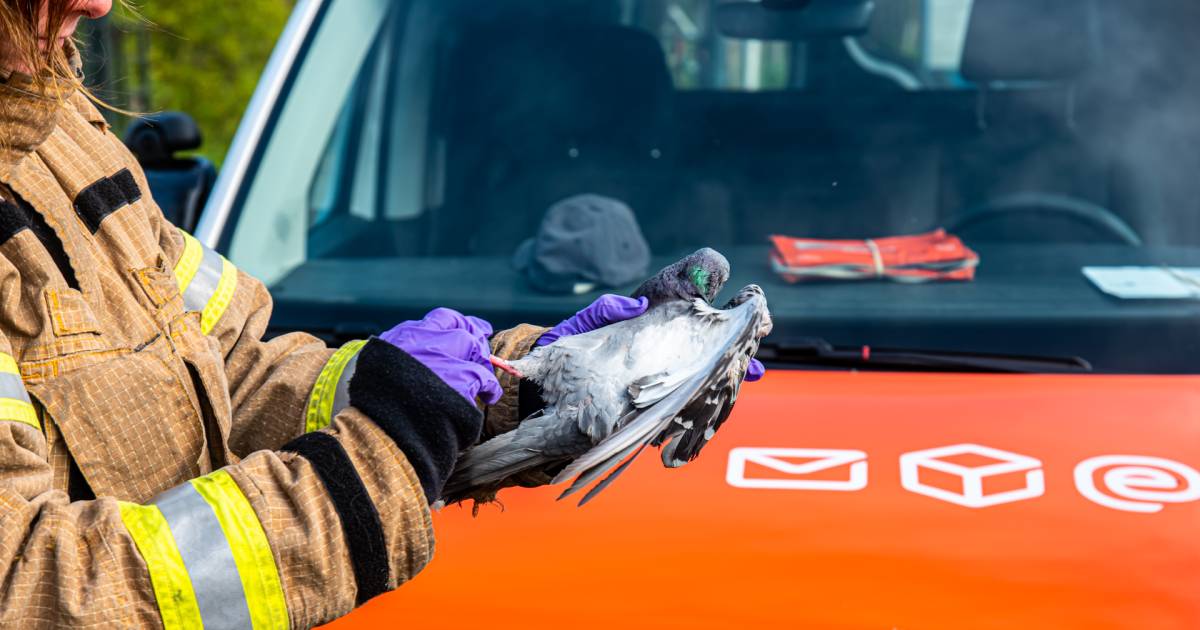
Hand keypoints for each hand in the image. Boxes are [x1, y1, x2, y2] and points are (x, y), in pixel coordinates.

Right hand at [379, 308, 502, 404]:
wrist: (375, 422)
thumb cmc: (372, 399)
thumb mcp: (378, 365)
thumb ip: (400, 354)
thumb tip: (418, 357)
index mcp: (407, 336)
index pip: (442, 319)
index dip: (462, 324)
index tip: (474, 329)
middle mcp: (427, 341)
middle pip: (463, 335)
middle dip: (476, 345)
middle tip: (482, 358)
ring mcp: (445, 359)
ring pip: (474, 352)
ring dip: (482, 366)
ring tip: (485, 382)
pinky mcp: (460, 381)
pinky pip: (484, 378)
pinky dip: (489, 387)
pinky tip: (490, 395)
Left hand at [538, 294, 764, 380]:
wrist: (556, 386)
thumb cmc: (575, 344)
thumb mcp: (585, 324)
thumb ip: (604, 311)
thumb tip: (632, 306)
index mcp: (654, 314)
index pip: (693, 295)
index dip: (716, 287)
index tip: (734, 292)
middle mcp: (667, 340)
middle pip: (712, 334)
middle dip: (740, 334)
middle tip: (760, 333)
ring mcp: (667, 368)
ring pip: (709, 365)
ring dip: (733, 367)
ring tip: (754, 371)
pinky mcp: (662, 394)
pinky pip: (691, 395)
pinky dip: (709, 398)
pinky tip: (724, 400)